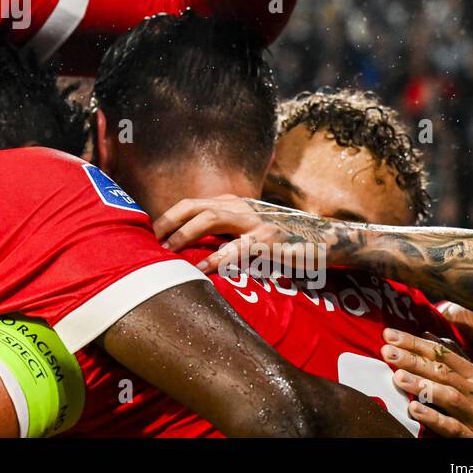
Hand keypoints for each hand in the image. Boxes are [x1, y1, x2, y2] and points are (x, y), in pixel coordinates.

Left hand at [152, 195, 349, 271]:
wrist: (323, 242)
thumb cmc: (278, 240)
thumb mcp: (247, 230)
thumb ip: (222, 233)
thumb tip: (186, 248)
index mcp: (232, 203)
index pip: (191, 203)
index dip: (168, 217)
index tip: (149, 234)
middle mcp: (241, 207)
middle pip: (195, 207)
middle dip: (170, 223)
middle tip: (152, 243)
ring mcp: (256, 221)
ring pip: (212, 218)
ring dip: (186, 234)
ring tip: (169, 252)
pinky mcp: (270, 239)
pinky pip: (238, 247)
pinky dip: (217, 257)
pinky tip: (202, 268)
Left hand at [381, 328, 472, 437]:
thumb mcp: (467, 382)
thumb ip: (448, 360)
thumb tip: (426, 333)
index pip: (441, 353)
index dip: (414, 342)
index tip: (389, 335)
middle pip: (443, 372)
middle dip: (413, 360)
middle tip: (387, 352)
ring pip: (448, 397)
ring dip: (422, 386)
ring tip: (398, 377)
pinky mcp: (471, 437)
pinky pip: (451, 426)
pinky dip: (432, 417)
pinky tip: (414, 409)